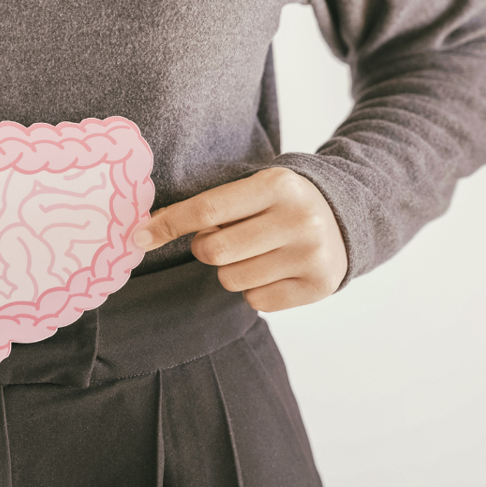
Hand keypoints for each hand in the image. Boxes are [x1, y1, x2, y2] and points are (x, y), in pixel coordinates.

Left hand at [132, 167, 346, 311]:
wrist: (347, 215)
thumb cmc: (282, 202)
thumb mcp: (255, 188)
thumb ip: (210, 205)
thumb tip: (147, 228)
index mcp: (277, 185)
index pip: (207, 210)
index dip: (168, 225)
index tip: (138, 236)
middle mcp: (299, 219)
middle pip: (214, 252)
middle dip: (206, 249)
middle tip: (223, 239)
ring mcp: (311, 255)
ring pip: (232, 280)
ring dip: (231, 271)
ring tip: (256, 253)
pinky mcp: (318, 285)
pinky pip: (256, 301)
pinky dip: (255, 289)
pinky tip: (275, 270)